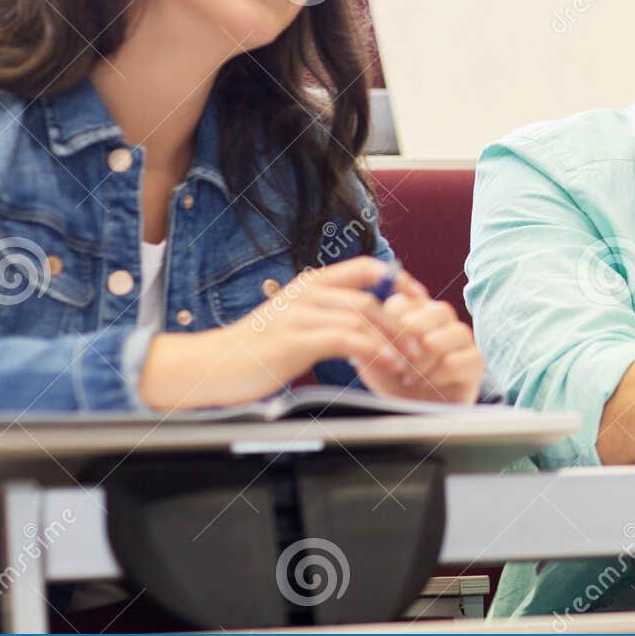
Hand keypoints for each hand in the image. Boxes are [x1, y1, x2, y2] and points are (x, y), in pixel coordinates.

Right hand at [138, 257, 413, 410]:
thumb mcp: (295, 321)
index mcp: (311, 283)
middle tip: (423, 342)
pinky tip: (389, 366)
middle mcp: (308, 292)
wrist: (210, 367)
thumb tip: (365, 320)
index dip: (399, 282)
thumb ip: (327, 313)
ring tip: (413, 360)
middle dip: (403, 320)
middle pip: (371, 297)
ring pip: (363, 318)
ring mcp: (301, 314)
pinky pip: (348, 340)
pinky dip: (375, 352)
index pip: (367, 268)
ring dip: (394, 340)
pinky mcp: (296, 340)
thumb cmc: (254, 350)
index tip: (419, 303)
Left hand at [367, 271, 485, 403]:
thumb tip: (366, 313)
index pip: (400, 303)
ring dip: (418, 366)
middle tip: (397, 366)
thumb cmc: (390, 379)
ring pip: (436, 342)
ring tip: (411, 378)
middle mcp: (441, 316)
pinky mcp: (476, 359)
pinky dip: (435, 377)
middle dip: (405, 348)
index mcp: (415, 307)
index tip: (382, 350)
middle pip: (421, 318)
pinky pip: (453, 362)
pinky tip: (430, 383)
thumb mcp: (371, 353)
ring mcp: (462, 336)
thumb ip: (368, 332)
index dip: (388, 329)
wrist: (411, 410)